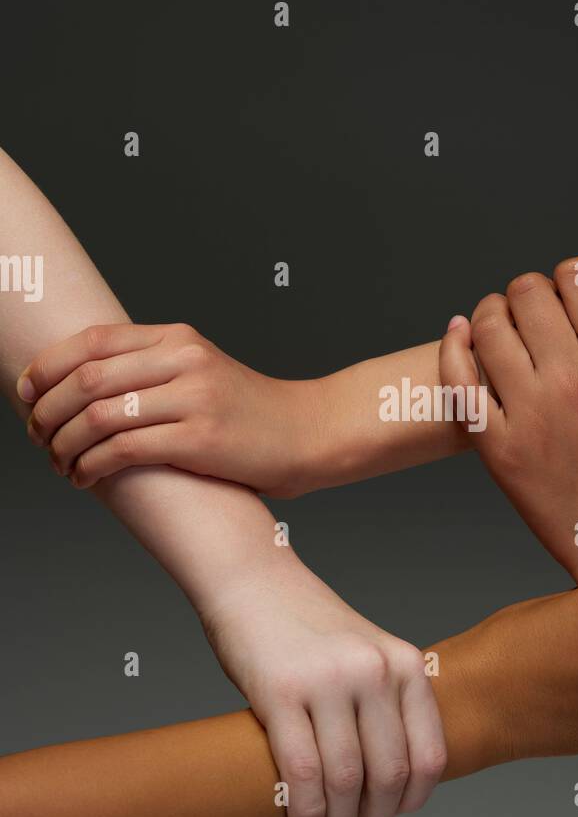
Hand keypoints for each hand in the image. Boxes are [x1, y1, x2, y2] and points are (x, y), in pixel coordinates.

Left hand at [17, 322, 322, 496]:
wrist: (310, 433)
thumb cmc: (252, 414)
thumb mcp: (203, 372)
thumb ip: (154, 370)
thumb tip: (86, 388)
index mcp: (179, 338)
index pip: (92, 341)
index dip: (48, 367)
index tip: (27, 393)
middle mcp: (184, 360)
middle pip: (87, 377)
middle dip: (47, 411)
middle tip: (37, 437)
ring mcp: (194, 398)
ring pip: (99, 416)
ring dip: (65, 444)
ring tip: (61, 463)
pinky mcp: (200, 439)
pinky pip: (124, 450)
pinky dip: (92, 466)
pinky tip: (86, 478)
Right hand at [199, 556, 446, 816]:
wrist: (253, 580)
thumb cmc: (307, 627)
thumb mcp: (367, 653)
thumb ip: (385, 703)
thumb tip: (391, 781)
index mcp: (405, 665)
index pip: (429, 756)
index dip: (412, 800)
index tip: (392, 815)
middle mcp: (375, 671)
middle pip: (388, 774)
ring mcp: (329, 681)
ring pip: (346, 780)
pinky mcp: (280, 693)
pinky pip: (301, 772)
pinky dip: (305, 811)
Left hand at [440, 258, 577, 581]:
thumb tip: (561, 328)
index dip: (567, 276)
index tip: (563, 291)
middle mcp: (572, 378)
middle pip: (527, 293)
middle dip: (525, 294)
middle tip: (526, 311)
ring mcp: (530, 412)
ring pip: (488, 326)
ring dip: (489, 316)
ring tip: (496, 326)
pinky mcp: (498, 447)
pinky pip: (458, 380)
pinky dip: (453, 349)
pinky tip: (458, 337)